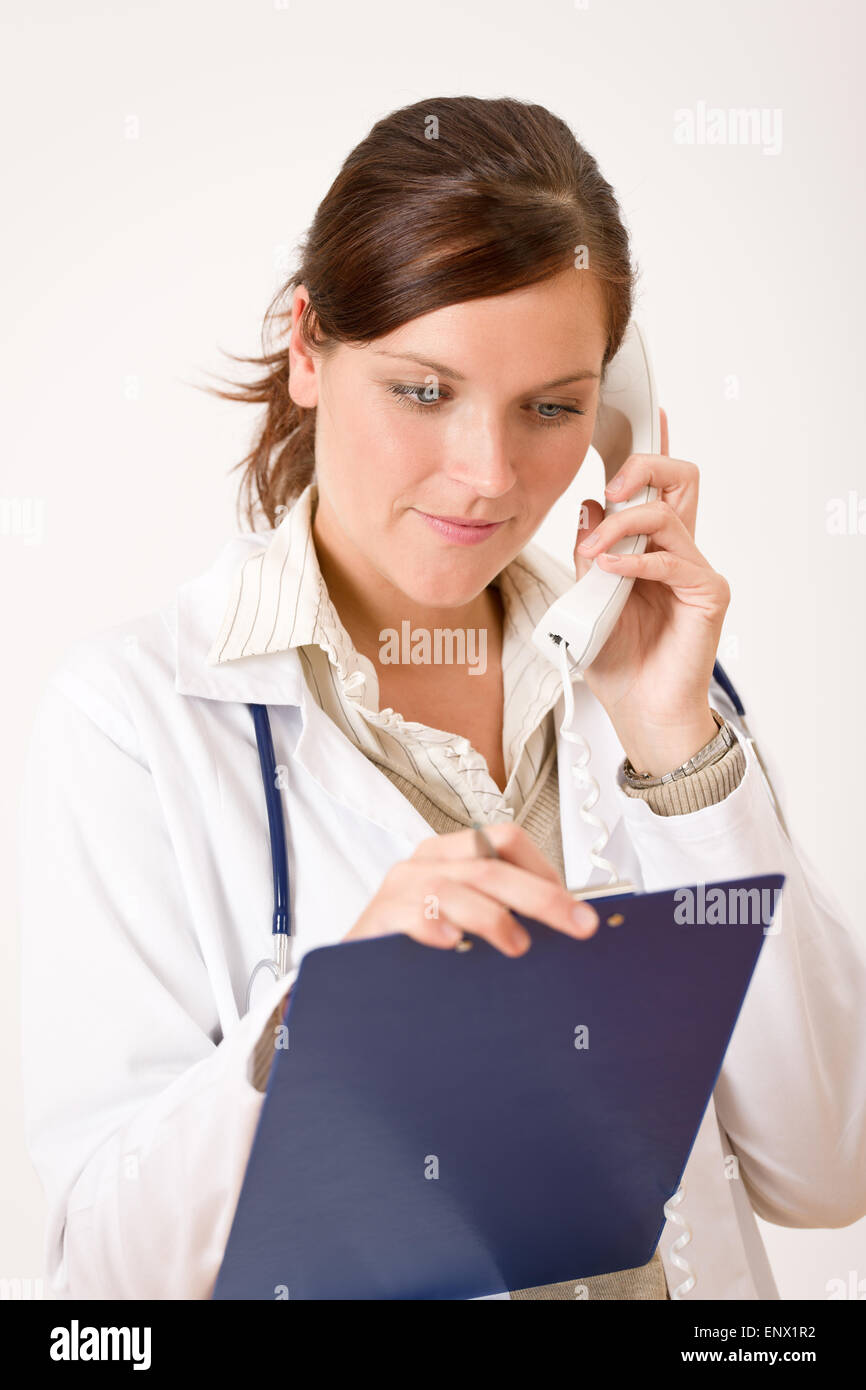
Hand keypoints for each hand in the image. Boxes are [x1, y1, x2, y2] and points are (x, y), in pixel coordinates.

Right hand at [342, 823, 598, 955]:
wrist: (356, 978)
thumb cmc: (420, 947)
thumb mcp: (467, 921)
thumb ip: (505, 913)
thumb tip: (568, 923)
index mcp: (453, 853)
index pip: (506, 840)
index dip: (545, 871)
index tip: (577, 909)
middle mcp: (426, 860)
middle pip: (492, 865)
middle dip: (543, 897)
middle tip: (580, 927)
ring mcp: (400, 886)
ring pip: (457, 887)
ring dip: (495, 917)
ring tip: (519, 947)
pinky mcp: (379, 915)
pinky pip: (412, 912)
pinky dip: (436, 925)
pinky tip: (452, 943)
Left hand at [574, 407, 728, 775]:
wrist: (639, 711)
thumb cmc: (617, 661)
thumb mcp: (586, 599)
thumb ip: (590, 555)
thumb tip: (589, 508)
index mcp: (651, 547)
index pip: (659, 485)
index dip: (653, 448)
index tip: (644, 416)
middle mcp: (678, 551)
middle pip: (680, 478)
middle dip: (643, 468)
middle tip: (612, 490)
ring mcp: (694, 571)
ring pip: (666, 514)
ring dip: (622, 526)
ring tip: (594, 556)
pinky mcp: (707, 594)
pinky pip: (673, 559)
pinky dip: (637, 560)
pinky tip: (611, 571)